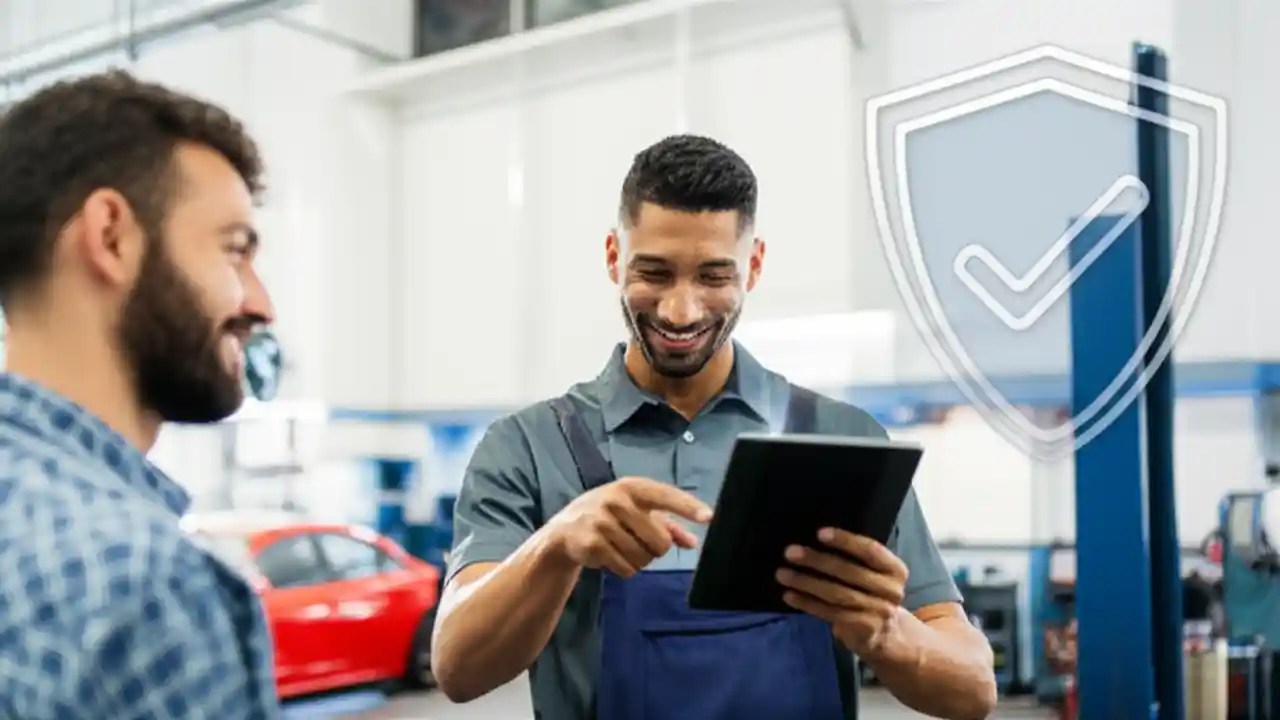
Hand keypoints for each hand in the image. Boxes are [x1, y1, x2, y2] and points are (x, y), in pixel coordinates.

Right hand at [548, 476, 712, 576]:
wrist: (565, 528)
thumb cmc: (610, 516)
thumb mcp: (637, 512)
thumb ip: (667, 525)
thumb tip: (692, 542)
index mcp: (632, 487)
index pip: (666, 496)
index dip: (688, 507)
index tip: (709, 517)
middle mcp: (617, 500)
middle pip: (660, 541)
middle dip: (655, 549)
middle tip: (638, 542)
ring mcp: (602, 521)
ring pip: (644, 558)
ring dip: (638, 560)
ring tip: (621, 547)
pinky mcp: (592, 543)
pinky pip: (626, 568)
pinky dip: (624, 568)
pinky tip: (610, 556)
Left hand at [775, 527, 909, 656]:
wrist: (886, 635)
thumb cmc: (870, 594)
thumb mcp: (872, 575)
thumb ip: (854, 559)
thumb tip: (811, 540)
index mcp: (895, 569)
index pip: (871, 550)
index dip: (846, 540)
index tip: (819, 533)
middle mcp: (892, 590)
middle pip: (850, 572)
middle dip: (817, 561)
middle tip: (789, 552)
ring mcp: (880, 611)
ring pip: (837, 594)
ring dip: (806, 582)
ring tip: (782, 574)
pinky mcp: (864, 629)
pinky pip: (830, 612)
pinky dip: (807, 603)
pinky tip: (789, 595)